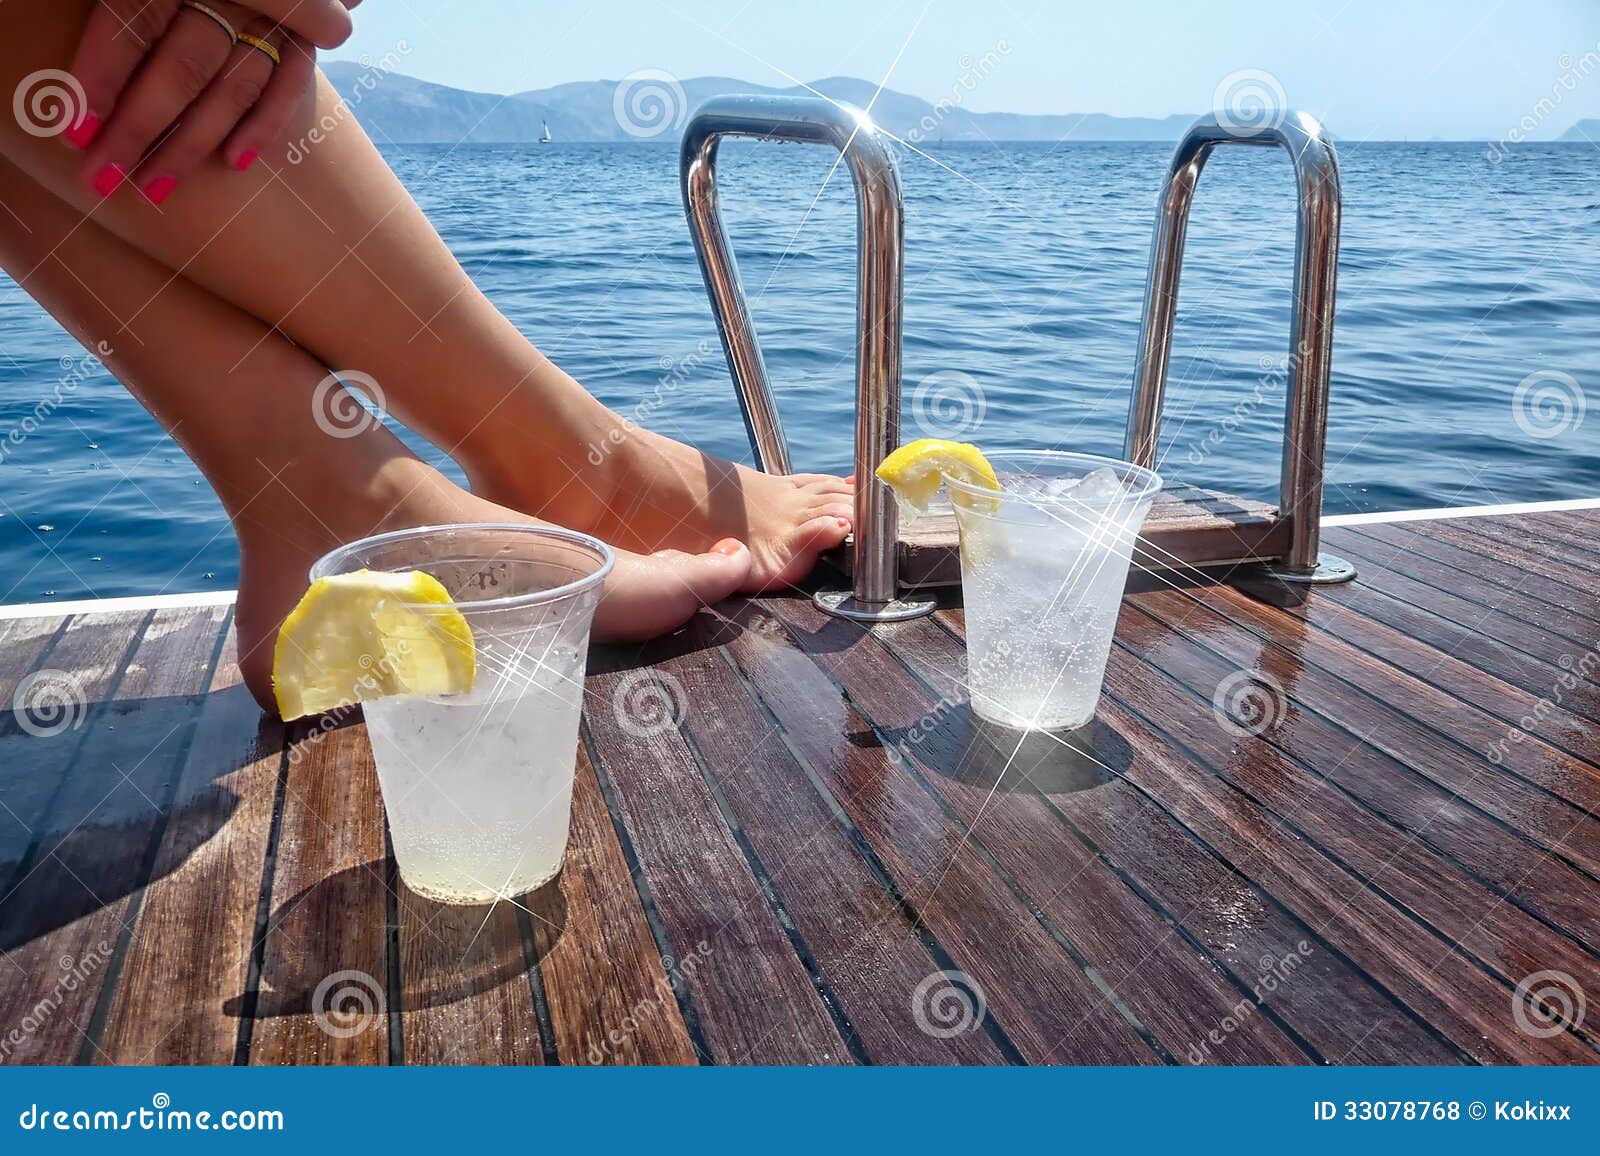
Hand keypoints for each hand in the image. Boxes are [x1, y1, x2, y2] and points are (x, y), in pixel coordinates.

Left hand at [64, 0, 355, 201]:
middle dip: (140, 129)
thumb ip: (122, 9)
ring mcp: (270, 15)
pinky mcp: (301, 35)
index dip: (101, 77)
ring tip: (153, 186)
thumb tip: (67, 77)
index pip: (132, 23)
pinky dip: (264, 124)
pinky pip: (289, 83)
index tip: (75, 132)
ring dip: (191, 143)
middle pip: (183, 67)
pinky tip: (234, 161)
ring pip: (233, 86)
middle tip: (104, 178)